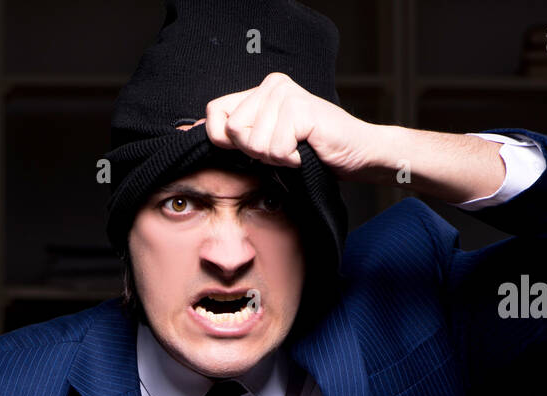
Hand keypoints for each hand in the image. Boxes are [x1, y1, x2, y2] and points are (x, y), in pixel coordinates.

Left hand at [194, 71, 376, 176]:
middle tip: (283, 149)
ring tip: (296, 149)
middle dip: (256, 152)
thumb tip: (188, 132)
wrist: (357, 154)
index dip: (223, 139)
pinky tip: (305, 150)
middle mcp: (271, 85)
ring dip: (275, 158)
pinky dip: (290, 160)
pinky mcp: (299, 109)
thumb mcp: (265, 144)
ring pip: (254, 143)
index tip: (252, 148)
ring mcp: (286, 94)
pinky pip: (274, 148)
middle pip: (233, 131)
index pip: (215, 112)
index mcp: (259, 91)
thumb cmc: (312, 151)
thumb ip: (233, 136)